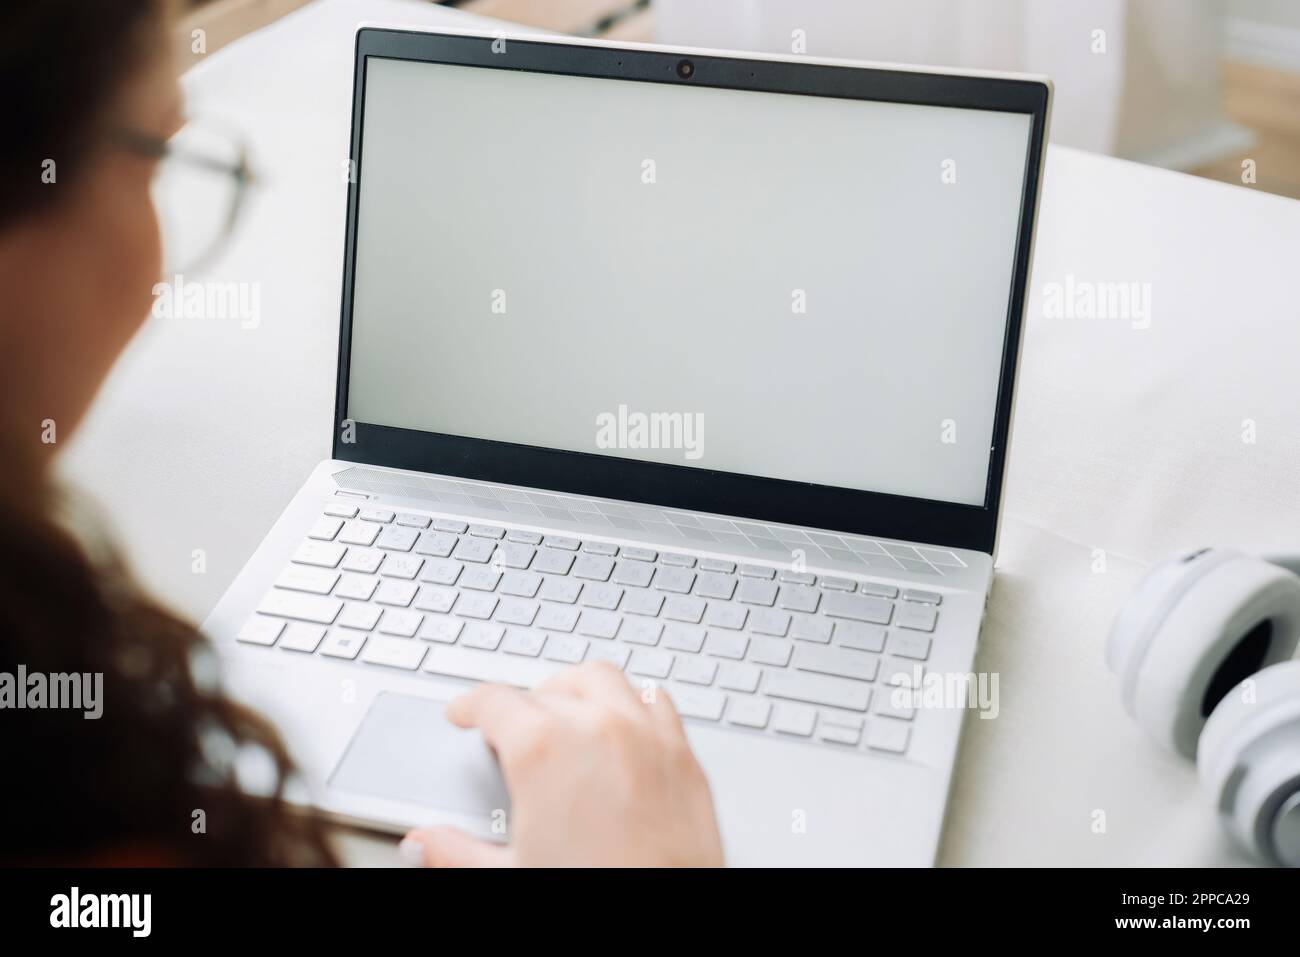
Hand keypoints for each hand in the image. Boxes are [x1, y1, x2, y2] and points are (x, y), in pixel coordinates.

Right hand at [400, 662, 724, 866]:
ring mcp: (645, 733)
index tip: (465, 713)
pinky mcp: (682, 752)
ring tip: (561, 711)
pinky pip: (653, 701)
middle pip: (545, 688)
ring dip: (575, 689)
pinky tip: (622, 722)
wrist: (666, 926)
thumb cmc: (599, 891)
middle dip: (521, 706)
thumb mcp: (510, 874)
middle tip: (509, 731)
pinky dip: (630, 703)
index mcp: (543, 748)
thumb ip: (456, 852)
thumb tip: (424, 843)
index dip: (470, 706)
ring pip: (602, 679)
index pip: (493, 699)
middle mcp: (597, 726)